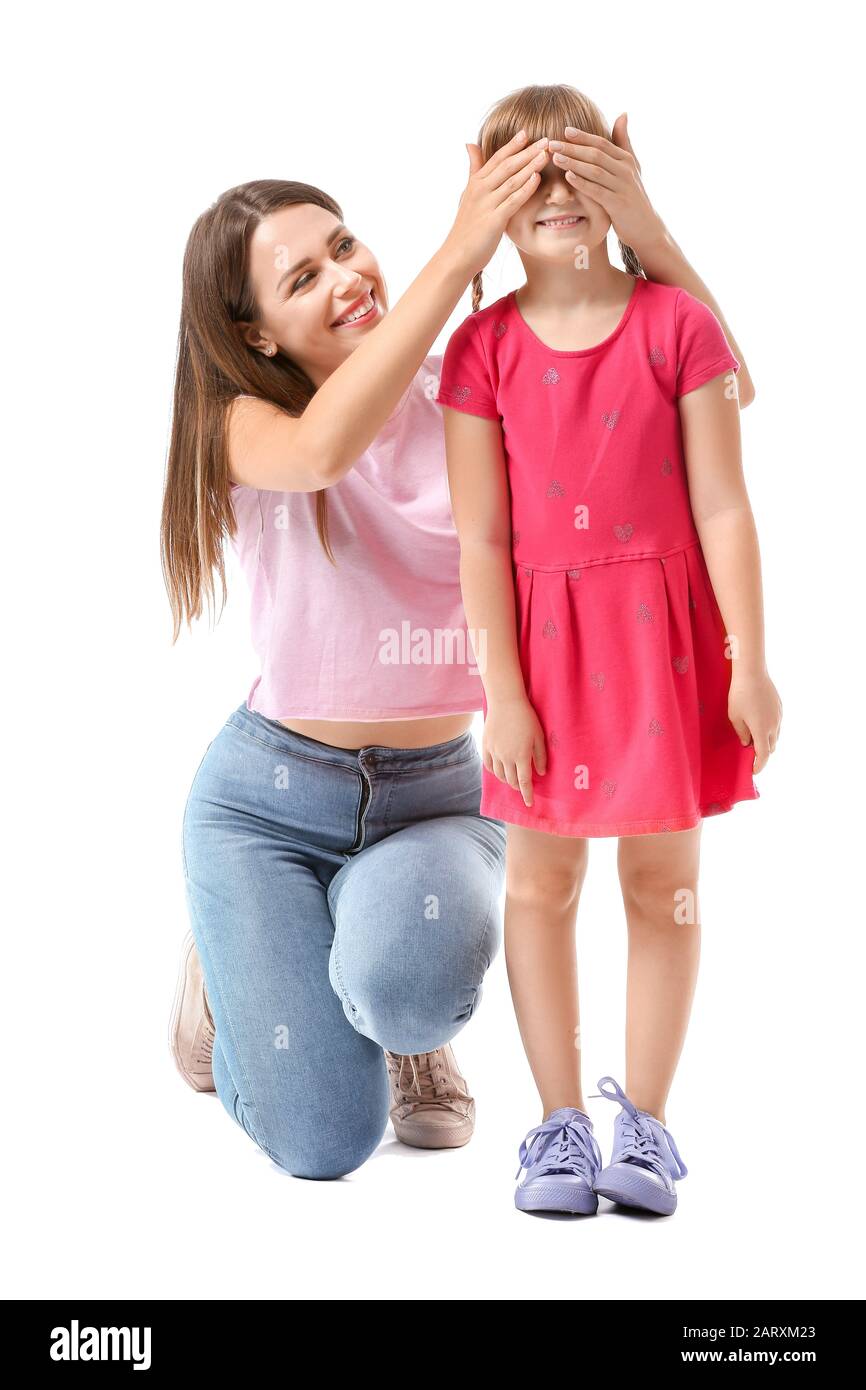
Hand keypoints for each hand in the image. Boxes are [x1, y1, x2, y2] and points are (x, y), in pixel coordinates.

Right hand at [444, 132, 549, 276]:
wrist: (457, 255)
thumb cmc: (466, 227)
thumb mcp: (468, 193)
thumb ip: (474, 169)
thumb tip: (470, 144)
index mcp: (476, 183)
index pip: (497, 159)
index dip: (512, 145)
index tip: (527, 132)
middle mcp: (481, 190)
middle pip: (507, 165)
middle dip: (527, 151)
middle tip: (546, 139)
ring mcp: (487, 204)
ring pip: (512, 180)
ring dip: (530, 166)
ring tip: (546, 154)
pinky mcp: (494, 220)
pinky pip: (513, 200)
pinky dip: (525, 188)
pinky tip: (537, 178)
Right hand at [483, 695, 546, 806]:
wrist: (505, 702)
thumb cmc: (526, 718)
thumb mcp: (539, 736)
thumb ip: (540, 756)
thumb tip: (541, 773)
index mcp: (521, 756)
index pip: (524, 782)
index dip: (527, 794)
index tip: (529, 804)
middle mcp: (506, 757)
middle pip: (511, 780)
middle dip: (518, 787)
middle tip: (523, 787)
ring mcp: (494, 752)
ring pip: (499, 775)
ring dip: (507, 780)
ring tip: (512, 779)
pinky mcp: (486, 746)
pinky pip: (489, 766)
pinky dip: (495, 772)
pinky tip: (500, 771)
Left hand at [547, 113, 665, 256]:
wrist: (645, 226)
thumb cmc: (632, 196)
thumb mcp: (632, 167)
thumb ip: (624, 142)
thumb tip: (622, 114)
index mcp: (626, 159)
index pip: (601, 143)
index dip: (583, 137)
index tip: (564, 131)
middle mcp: (626, 170)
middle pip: (595, 154)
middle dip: (572, 148)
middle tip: (551, 143)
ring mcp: (622, 187)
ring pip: (595, 170)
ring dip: (574, 163)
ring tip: (556, 157)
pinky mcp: (618, 204)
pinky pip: (597, 191)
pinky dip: (582, 183)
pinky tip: (568, 177)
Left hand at [728, 668, 782, 773]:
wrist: (752, 673)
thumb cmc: (739, 695)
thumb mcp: (735, 717)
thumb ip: (742, 733)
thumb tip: (748, 743)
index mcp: (762, 730)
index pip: (763, 755)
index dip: (759, 765)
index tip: (753, 771)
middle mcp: (774, 725)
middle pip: (771, 747)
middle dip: (762, 753)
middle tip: (750, 751)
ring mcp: (779, 716)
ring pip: (775, 736)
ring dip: (767, 740)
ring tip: (753, 736)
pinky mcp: (780, 707)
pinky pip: (777, 724)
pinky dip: (770, 729)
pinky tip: (759, 721)